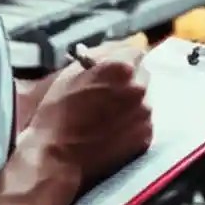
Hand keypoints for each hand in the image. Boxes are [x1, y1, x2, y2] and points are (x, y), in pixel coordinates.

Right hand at [28, 45, 153, 186]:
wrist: (58, 155)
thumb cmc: (58, 112)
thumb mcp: (71, 72)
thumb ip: (98, 56)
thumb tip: (115, 49)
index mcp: (121, 67)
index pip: (135, 51)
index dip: (122, 60)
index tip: (113, 70)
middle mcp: (139, 88)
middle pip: (141, 75)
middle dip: (128, 81)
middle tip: (108, 94)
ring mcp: (145, 113)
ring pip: (143, 100)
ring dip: (130, 103)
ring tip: (107, 116)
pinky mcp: (146, 136)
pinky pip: (143, 122)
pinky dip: (132, 123)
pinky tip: (113, 130)